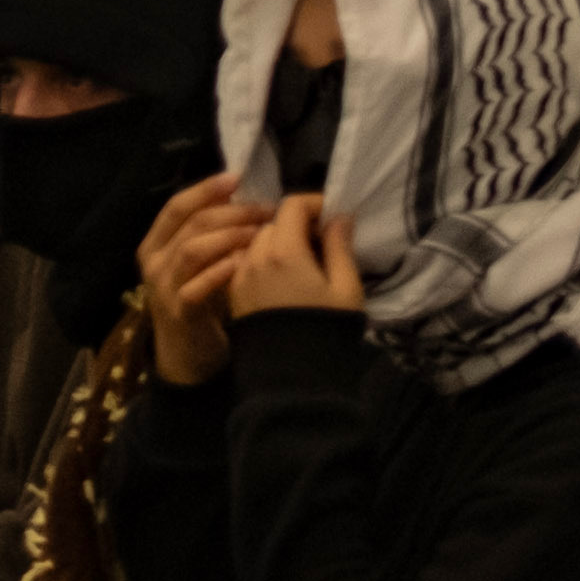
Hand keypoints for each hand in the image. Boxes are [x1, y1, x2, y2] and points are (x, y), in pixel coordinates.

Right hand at [140, 172, 272, 385]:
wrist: (187, 356)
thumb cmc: (200, 304)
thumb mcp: (199, 265)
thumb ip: (211, 237)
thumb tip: (244, 203)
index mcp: (155, 243)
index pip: (176, 205)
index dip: (206, 189)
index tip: (237, 178)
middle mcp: (153, 260)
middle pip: (190, 223)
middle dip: (232, 212)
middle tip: (267, 210)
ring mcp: (162, 287)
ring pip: (193, 249)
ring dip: (230, 237)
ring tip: (261, 234)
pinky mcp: (178, 311)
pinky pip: (198, 286)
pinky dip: (222, 272)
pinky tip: (244, 265)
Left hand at [226, 190, 367, 325]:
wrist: (293, 377)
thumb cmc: (326, 330)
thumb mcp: (346, 290)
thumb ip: (340, 248)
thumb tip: (339, 217)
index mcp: (283, 250)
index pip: (291, 206)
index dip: (313, 203)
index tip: (330, 214)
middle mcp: (254, 256)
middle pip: (270, 222)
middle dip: (294, 223)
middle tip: (320, 239)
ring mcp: (239, 274)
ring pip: (254, 241)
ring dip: (275, 241)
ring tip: (302, 259)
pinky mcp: (233, 293)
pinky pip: (245, 262)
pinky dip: (262, 259)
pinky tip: (283, 276)